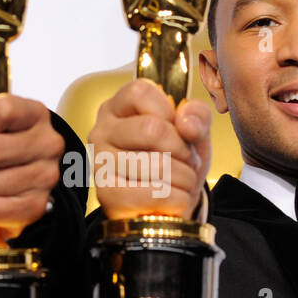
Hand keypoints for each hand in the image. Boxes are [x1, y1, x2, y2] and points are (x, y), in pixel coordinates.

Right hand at [88, 78, 210, 219]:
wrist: (168, 205)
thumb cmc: (175, 161)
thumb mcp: (193, 131)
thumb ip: (197, 116)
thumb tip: (187, 124)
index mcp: (117, 107)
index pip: (140, 92)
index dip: (170, 112)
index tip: (177, 129)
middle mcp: (101, 132)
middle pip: (152, 129)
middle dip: (183, 150)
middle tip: (186, 160)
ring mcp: (100, 164)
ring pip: (158, 165)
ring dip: (184, 178)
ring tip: (181, 181)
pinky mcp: (107, 196)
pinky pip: (156, 195)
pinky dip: (177, 199)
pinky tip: (173, 199)